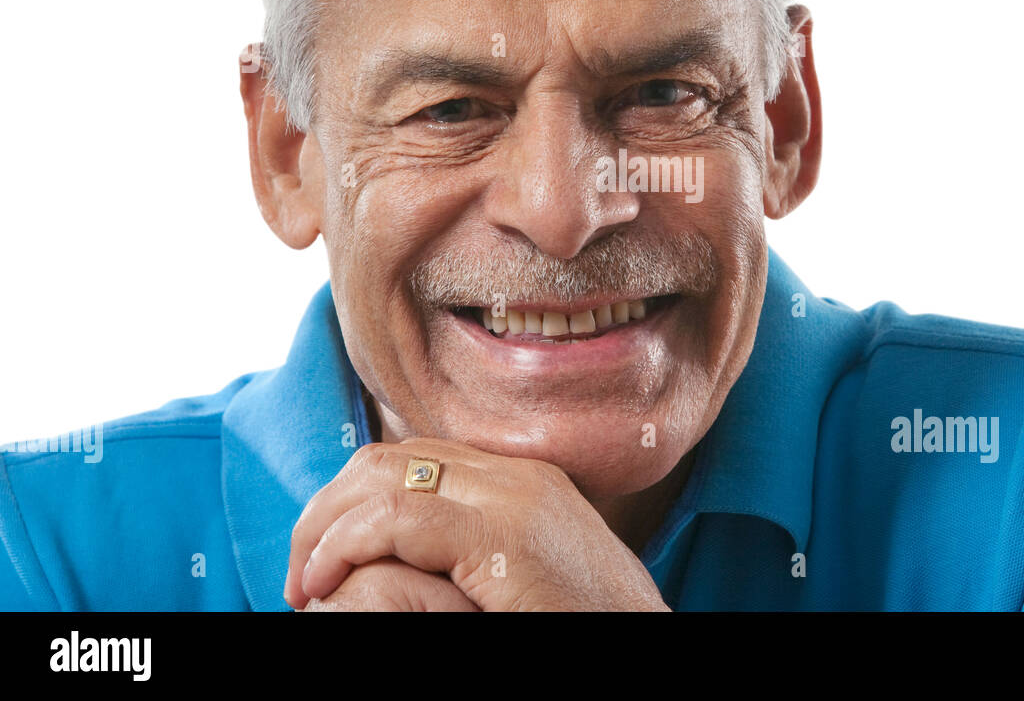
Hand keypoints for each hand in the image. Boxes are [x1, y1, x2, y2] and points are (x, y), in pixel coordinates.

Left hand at [285, 439, 669, 611]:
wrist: (642, 646)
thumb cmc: (586, 625)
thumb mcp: (525, 578)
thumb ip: (478, 555)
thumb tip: (416, 560)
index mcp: (521, 481)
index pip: (414, 458)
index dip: (352, 502)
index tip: (323, 560)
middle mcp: (516, 475)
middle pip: (388, 457)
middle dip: (327, 509)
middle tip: (302, 573)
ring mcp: (513, 497)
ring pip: (383, 475)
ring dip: (324, 526)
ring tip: (304, 582)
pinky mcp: (503, 535)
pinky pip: (398, 516)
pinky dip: (345, 543)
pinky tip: (325, 580)